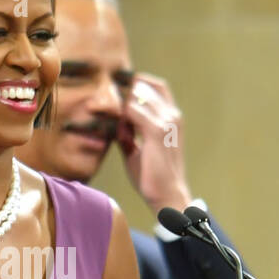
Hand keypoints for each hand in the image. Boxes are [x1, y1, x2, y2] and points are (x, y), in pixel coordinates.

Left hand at [117, 72, 191, 215]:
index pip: (156, 86)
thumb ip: (128, 134)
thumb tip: (114, 123)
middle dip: (123, 92)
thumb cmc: (153, 176)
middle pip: (145, 86)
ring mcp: (166, 121)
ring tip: (110, 121)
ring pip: (136, 96)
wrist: (167, 195)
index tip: (116, 92)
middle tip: (106, 105)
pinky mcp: (157, 131)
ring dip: (120, 106)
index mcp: (172, 118)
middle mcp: (172, 115)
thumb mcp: (138, 149)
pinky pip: (132, 111)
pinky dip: (120, 117)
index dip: (136, 83)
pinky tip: (117, 130)